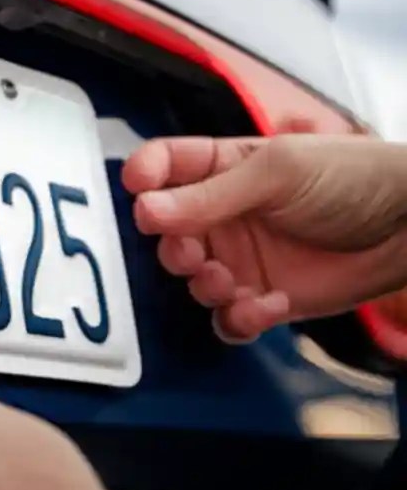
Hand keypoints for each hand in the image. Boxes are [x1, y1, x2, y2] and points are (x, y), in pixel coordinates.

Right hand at [123, 134, 406, 341]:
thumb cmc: (351, 178)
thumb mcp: (277, 172)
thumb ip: (209, 195)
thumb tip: (144, 210)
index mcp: (221, 168)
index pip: (163, 168)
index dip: (144, 178)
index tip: (138, 191)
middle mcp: (222, 215)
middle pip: (166, 234)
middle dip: (172, 247)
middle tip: (191, 253)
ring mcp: (241, 258)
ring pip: (191, 282)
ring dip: (203, 286)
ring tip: (228, 282)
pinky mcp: (263, 298)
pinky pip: (227, 321)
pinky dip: (237, 320)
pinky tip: (269, 305)